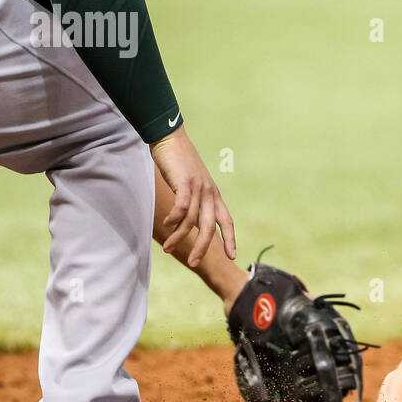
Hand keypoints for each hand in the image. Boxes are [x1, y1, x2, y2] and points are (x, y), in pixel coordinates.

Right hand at [149, 126, 235, 267]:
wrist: (172, 139)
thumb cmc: (180, 164)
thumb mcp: (192, 185)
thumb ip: (194, 203)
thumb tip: (189, 221)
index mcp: (214, 196)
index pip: (227, 221)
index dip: (231, 239)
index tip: (234, 256)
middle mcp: (210, 194)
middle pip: (210, 227)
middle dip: (204, 247)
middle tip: (194, 263)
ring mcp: (198, 188)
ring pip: (192, 220)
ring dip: (179, 236)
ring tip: (167, 248)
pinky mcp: (185, 183)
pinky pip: (182, 207)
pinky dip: (175, 219)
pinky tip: (167, 226)